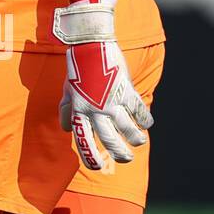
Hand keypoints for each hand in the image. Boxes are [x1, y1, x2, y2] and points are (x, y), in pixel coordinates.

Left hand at [52, 0, 152, 169]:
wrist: (90, 46)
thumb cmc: (77, 69)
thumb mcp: (66, 91)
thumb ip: (65, 112)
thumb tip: (66, 129)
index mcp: (79, 112)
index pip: (84, 142)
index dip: (90, 158)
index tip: (98, 167)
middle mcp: (95, 110)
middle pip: (109, 140)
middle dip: (119, 154)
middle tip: (126, 159)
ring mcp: (111, 101)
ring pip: (127, 129)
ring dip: (135, 138)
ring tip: (139, 141)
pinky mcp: (126, 91)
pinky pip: (139, 110)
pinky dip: (145, 119)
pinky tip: (147, 123)